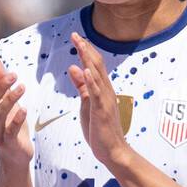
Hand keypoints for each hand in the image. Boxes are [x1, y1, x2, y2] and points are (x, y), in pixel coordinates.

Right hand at [0, 57, 33, 165]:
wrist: (15, 155)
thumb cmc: (10, 125)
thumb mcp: (6, 101)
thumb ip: (0, 82)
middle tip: (14, 75)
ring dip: (10, 99)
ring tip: (23, 87)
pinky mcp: (8, 143)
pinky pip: (10, 131)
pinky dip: (17, 120)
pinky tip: (24, 109)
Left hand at [69, 32, 131, 167]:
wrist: (112, 150)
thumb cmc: (100, 129)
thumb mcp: (87, 104)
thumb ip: (81, 87)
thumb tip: (73, 68)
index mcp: (102, 89)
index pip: (94, 66)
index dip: (85, 51)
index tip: (76, 37)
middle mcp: (106, 91)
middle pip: (96, 65)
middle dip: (85, 49)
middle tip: (75, 35)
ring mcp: (105, 100)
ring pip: (97, 75)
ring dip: (88, 59)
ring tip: (80, 45)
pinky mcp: (102, 111)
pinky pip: (96, 93)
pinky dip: (91, 80)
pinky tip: (85, 69)